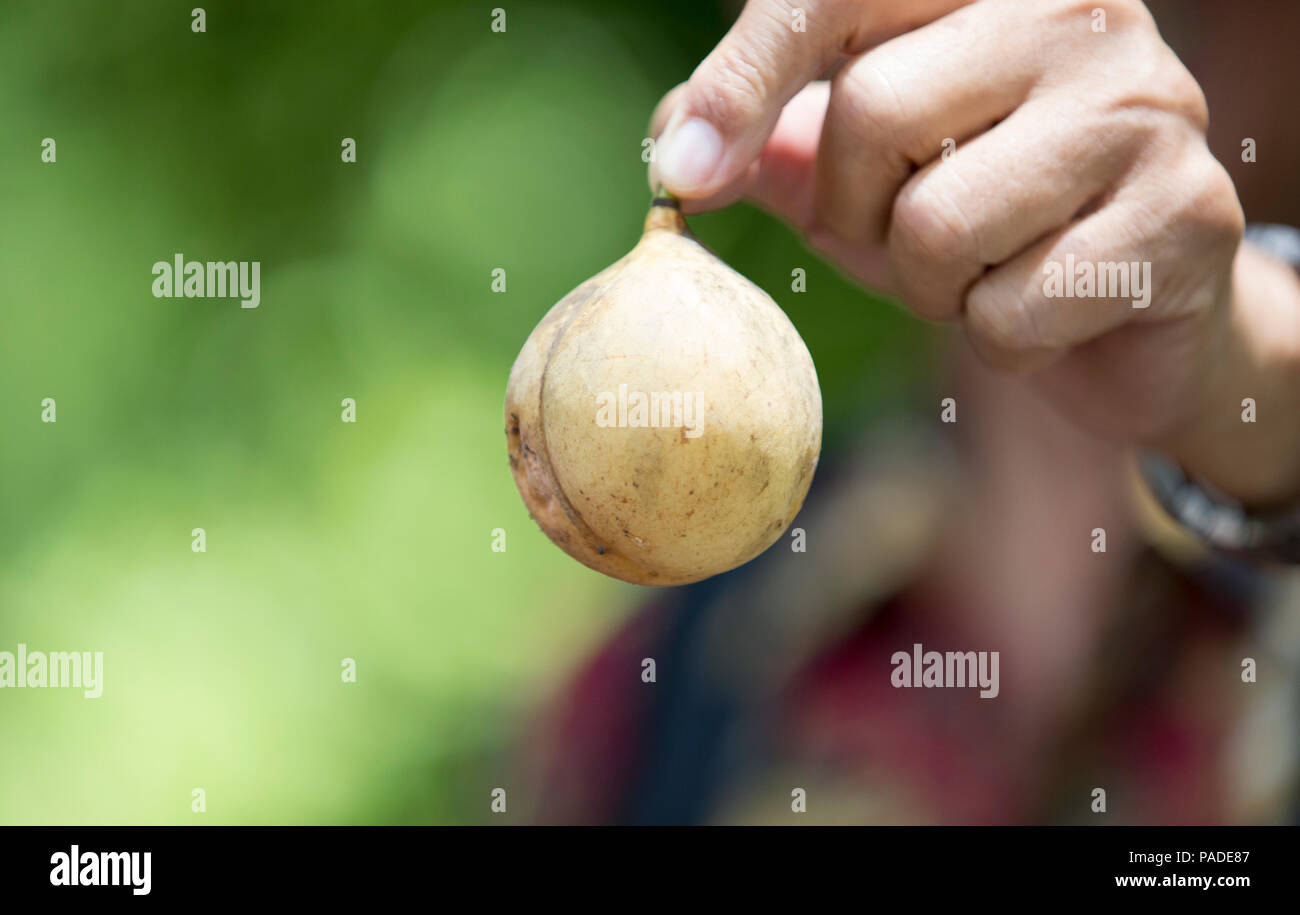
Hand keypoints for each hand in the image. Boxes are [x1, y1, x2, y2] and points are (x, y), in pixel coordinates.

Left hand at [649, 0, 1299, 505]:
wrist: (1129, 311)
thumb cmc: (983, 221)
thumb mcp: (862, 172)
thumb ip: (774, 138)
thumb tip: (678, 142)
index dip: (744, 79)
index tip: (681, 167)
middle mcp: (1078, 13)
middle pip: (872, 116)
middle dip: (856, 210)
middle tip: (907, 228)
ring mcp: (1145, 109)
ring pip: (937, 227)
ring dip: (930, 286)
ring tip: (986, 266)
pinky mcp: (1185, 218)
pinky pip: (1010, 313)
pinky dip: (999, 340)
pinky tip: (1047, 311)